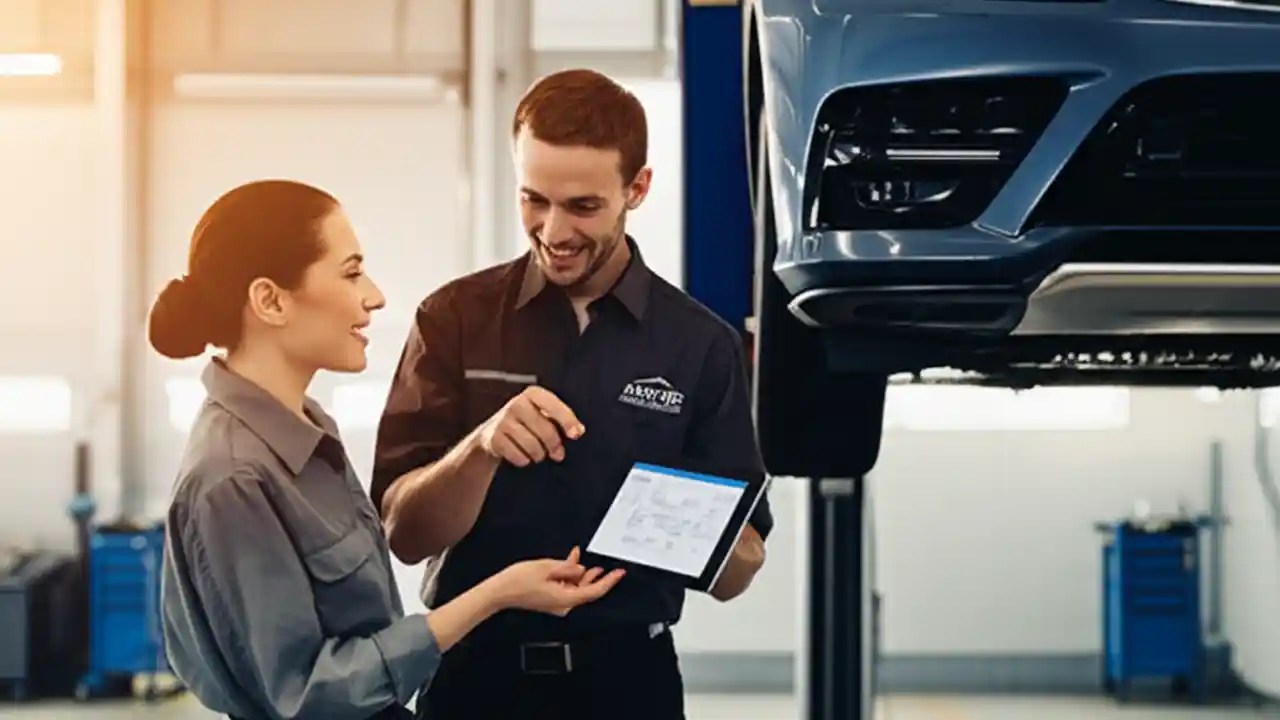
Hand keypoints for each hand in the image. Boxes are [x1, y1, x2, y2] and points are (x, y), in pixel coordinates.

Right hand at [477, 385, 584, 466]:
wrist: (493, 432)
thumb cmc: (527, 422)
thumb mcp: (542, 414)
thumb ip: (561, 420)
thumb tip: (578, 431)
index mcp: (532, 394)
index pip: (553, 405)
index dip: (567, 420)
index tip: (577, 434)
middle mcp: (517, 404)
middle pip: (545, 429)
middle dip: (554, 445)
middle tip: (557, 453)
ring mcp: (503, 420)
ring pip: (532, 445)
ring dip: (538, 455)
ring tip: (538, 453)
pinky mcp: (494, 438)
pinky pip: (517, 456)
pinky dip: (523, 460)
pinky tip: (522, 455)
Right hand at [490, 547, 624, 616]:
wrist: (499, 592)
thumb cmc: (518, 581)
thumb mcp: (547, 567)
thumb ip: (567, 568)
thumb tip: (580, 569)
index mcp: (565, 599)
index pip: (594, 591)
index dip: (609, 582)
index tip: (619, 573)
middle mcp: (563, 605)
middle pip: (586, 590)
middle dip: (597, 578)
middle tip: (611, 569)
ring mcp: (556, 604)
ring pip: (576, 589)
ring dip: (582, 575)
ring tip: (590, 564)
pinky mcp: (549, 600)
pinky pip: (565, 588)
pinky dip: (569, 577)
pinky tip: (570, 565)